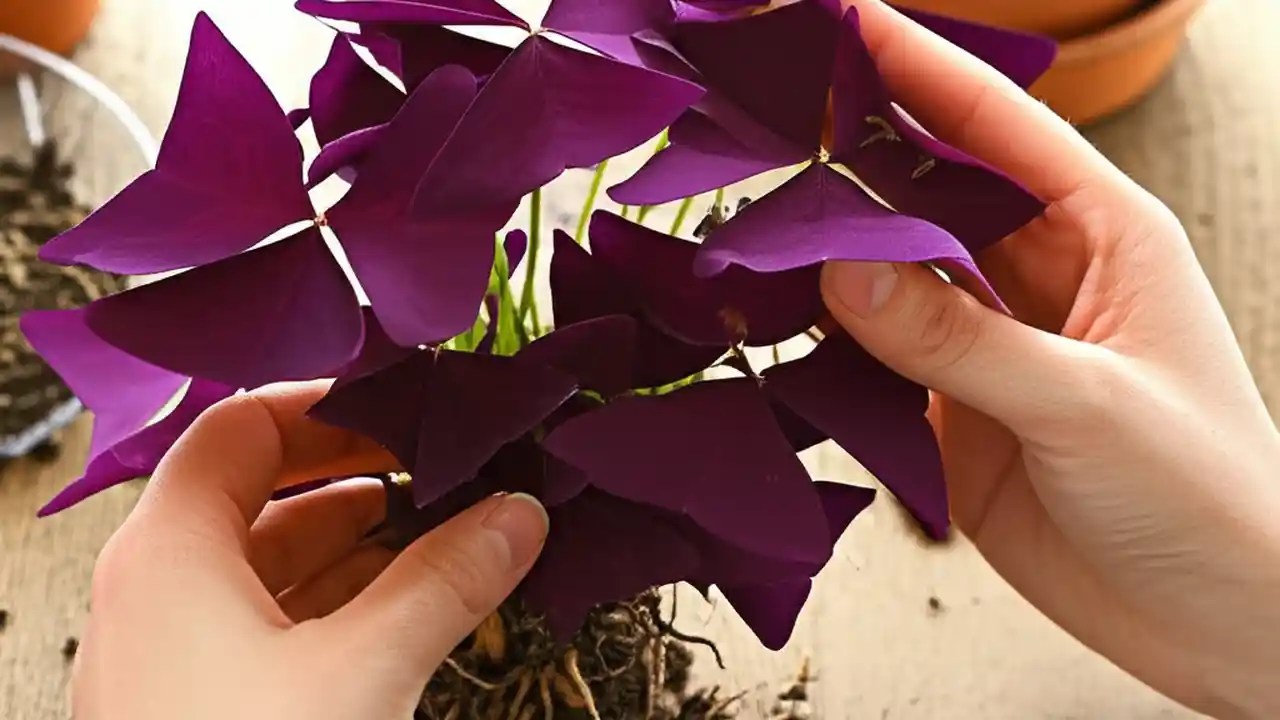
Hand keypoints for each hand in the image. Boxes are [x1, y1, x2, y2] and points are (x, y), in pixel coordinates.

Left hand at [72, 383, 548, 719]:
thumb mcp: (363, 673)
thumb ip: (447, 581)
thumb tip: (518, 515)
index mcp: (168, 554)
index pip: (241, 428)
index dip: (329, 405)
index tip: (410, 407)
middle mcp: (160, 592)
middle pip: (263, 490)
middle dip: (365, 475)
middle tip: (448, 468)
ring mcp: (179, 654)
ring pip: (277, 563)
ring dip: (367, 544)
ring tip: (452, 532)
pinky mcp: (208, 706)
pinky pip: (279, 624)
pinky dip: (349, 603)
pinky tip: (417, 606)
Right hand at [826, 2, 1279, 716]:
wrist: (1224, 627)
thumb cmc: (1208, 496)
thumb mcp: (1086, 404)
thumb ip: (957, 339)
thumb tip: (837, 266)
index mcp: (1104, 237)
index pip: (998, 128)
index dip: (924, 68)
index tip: (848, 22)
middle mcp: (1041, 282)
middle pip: (930, 196)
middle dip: (856, 157)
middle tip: (771, 122)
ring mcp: (992, 352)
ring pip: (894, 280)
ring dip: (832, 258)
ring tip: (752, 229)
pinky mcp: (954, 420)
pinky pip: (875, 363)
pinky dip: (827, 346)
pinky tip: (779, 330)